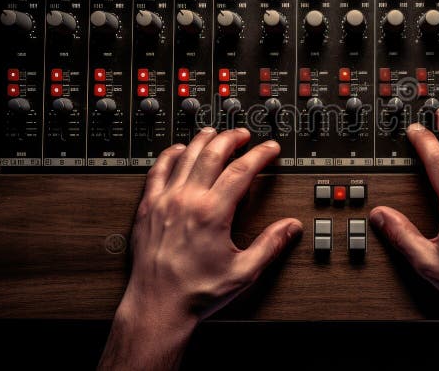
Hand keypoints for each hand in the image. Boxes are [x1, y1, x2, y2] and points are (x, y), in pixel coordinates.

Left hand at [99, 128, 301, 369]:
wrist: (157, 305)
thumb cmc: (195, 292)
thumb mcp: (243, 272)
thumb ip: (270, 246)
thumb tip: (290, 227)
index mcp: (212, 213)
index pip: (241, 170)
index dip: (259, 154)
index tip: (270, 148)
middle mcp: (187, 201)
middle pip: (213, 154)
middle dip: (232, 138)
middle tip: (244, 134)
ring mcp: (165, 201)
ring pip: (186, 156)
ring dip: (203, 140)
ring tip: (215, 133)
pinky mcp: (148, 207)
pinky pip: (158, 170)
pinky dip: (170, 154)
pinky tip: (179, 150)